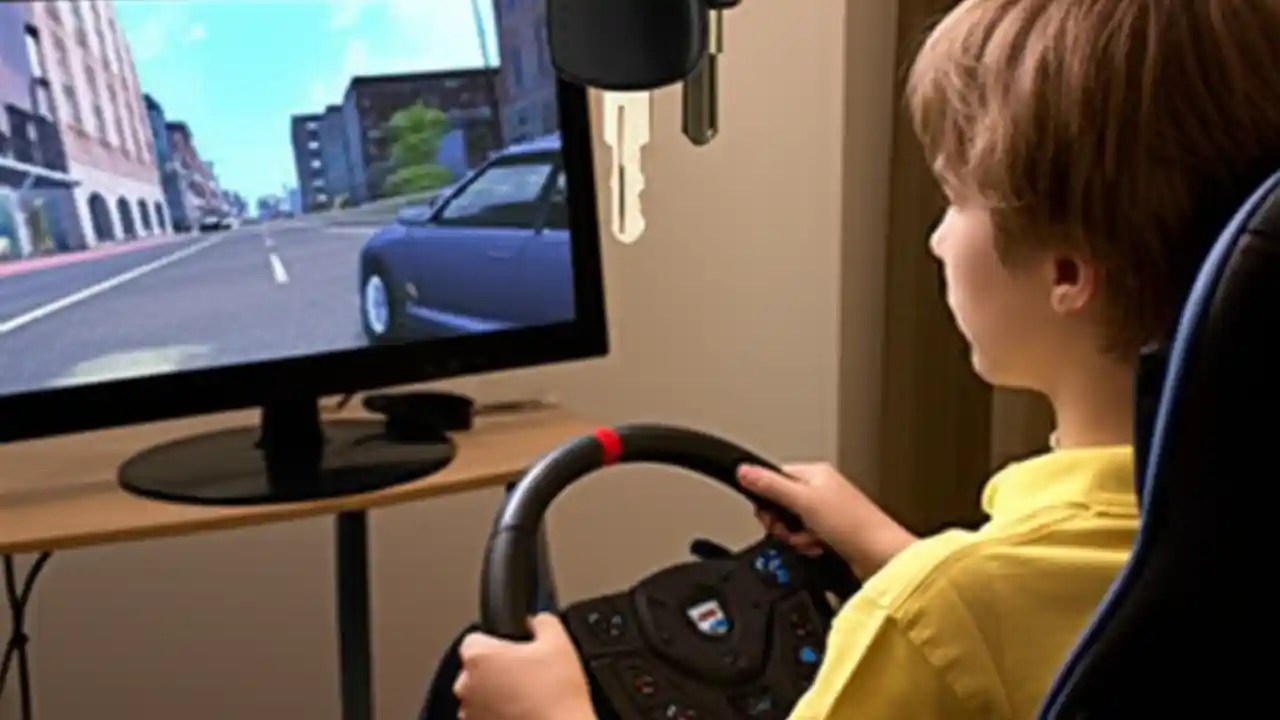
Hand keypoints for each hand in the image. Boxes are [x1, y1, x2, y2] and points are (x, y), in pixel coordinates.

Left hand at [454, 614, 594, 719]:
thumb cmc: (556, 694)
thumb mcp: (559, 642)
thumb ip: (542, 621)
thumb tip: (537, 620)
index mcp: (479, 657)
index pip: (475, 638)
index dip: (497, 640)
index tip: (513, 648)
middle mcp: (466, 686)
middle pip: (476, 668)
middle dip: (497, 668)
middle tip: (525, 672)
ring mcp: (470, 712)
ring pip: (480, 695)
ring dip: (496, 693)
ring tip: (527, 696)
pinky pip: (485, 715)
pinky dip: (499, 714)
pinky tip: (523, 712)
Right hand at [738, 462, 916, 579]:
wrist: (881, 557)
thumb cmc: (854, 525)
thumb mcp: (803, 502)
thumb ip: (770, 486)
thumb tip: (743, 470)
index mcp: (814, 473)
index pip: (774, 479)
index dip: (767, 500)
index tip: (772, 515)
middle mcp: (821, 490)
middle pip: (781, 505)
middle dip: (784, 524)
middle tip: (796, 529)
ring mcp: (826, 514)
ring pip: (792, 526)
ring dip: (797, 538)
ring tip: (813, 541)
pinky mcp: (831, 535)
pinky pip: (805, 539)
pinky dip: (808, 546)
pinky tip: (820, 549)